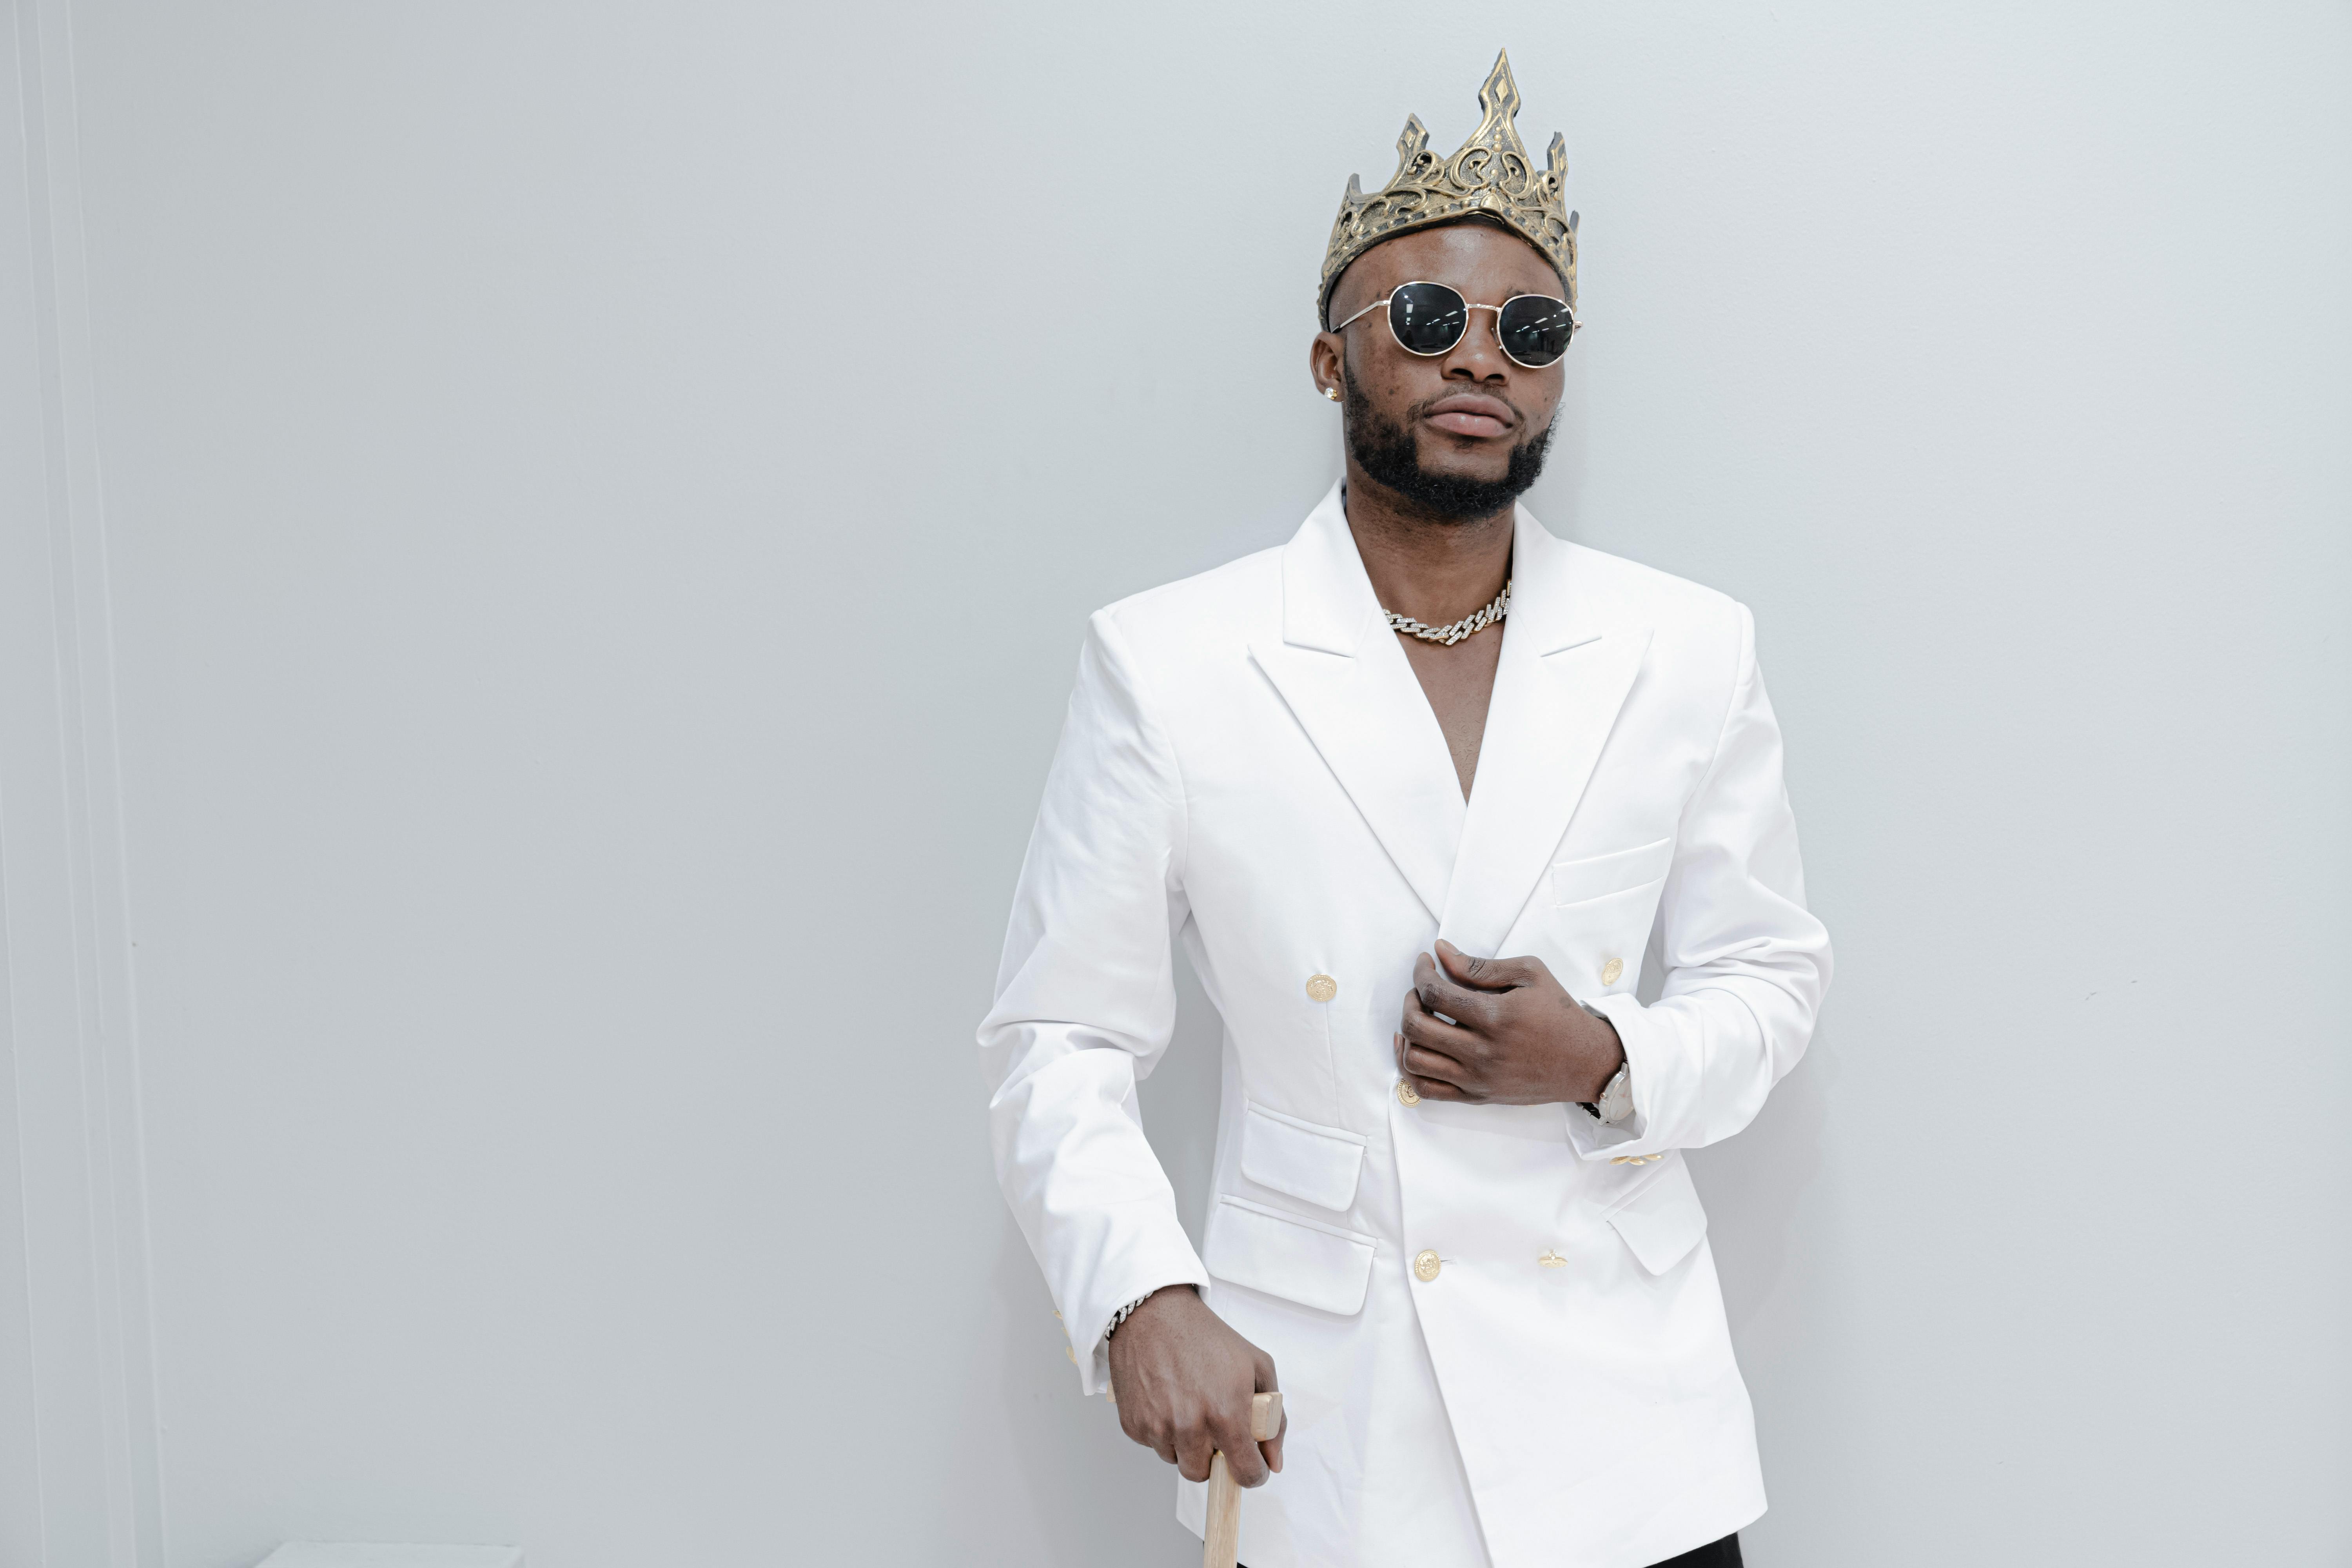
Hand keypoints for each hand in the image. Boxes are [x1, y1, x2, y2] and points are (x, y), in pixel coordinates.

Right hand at [1105, 1285, 1285, 1485]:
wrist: (1154, 1312)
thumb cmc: (1206, 1336)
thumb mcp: (1257, 1365)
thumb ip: (1274, 1418)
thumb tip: (1274, 1461)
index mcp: (1226, 1413)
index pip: (1245, 1473)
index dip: (1253, 1473)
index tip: (1251, 1465)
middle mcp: (1190, 1426)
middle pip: (1204, 1474)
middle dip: (1213, 1458)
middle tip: (1213, 1428)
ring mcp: (1157, 1427)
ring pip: (1176, 1460)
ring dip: (1185, 1444)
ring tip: (1187, 1406)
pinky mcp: (1133, 1424)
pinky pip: (1153, 1444)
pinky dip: (1161, 1430)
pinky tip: (1165, 1399)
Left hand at [1395, 939, 1624, 1105]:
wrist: (1586, 1062)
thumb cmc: (1559, 1013)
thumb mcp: (1530, 974)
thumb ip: (1480, 965)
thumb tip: (1441, 952)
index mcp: (1496, 1017)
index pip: (1435, 993)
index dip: (1421, 972)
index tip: (1425, 962)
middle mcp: (1483, 1052)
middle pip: (1417, 1026)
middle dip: (1409, 1000)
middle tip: (1420, 989)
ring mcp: (1478, 1079)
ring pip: (1415, 1060)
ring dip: (1407, 1033)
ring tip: (1420, 1015)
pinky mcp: (1477, 1096)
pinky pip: (1426, 1090)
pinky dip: (1410, 1068)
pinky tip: (1415, 1047)